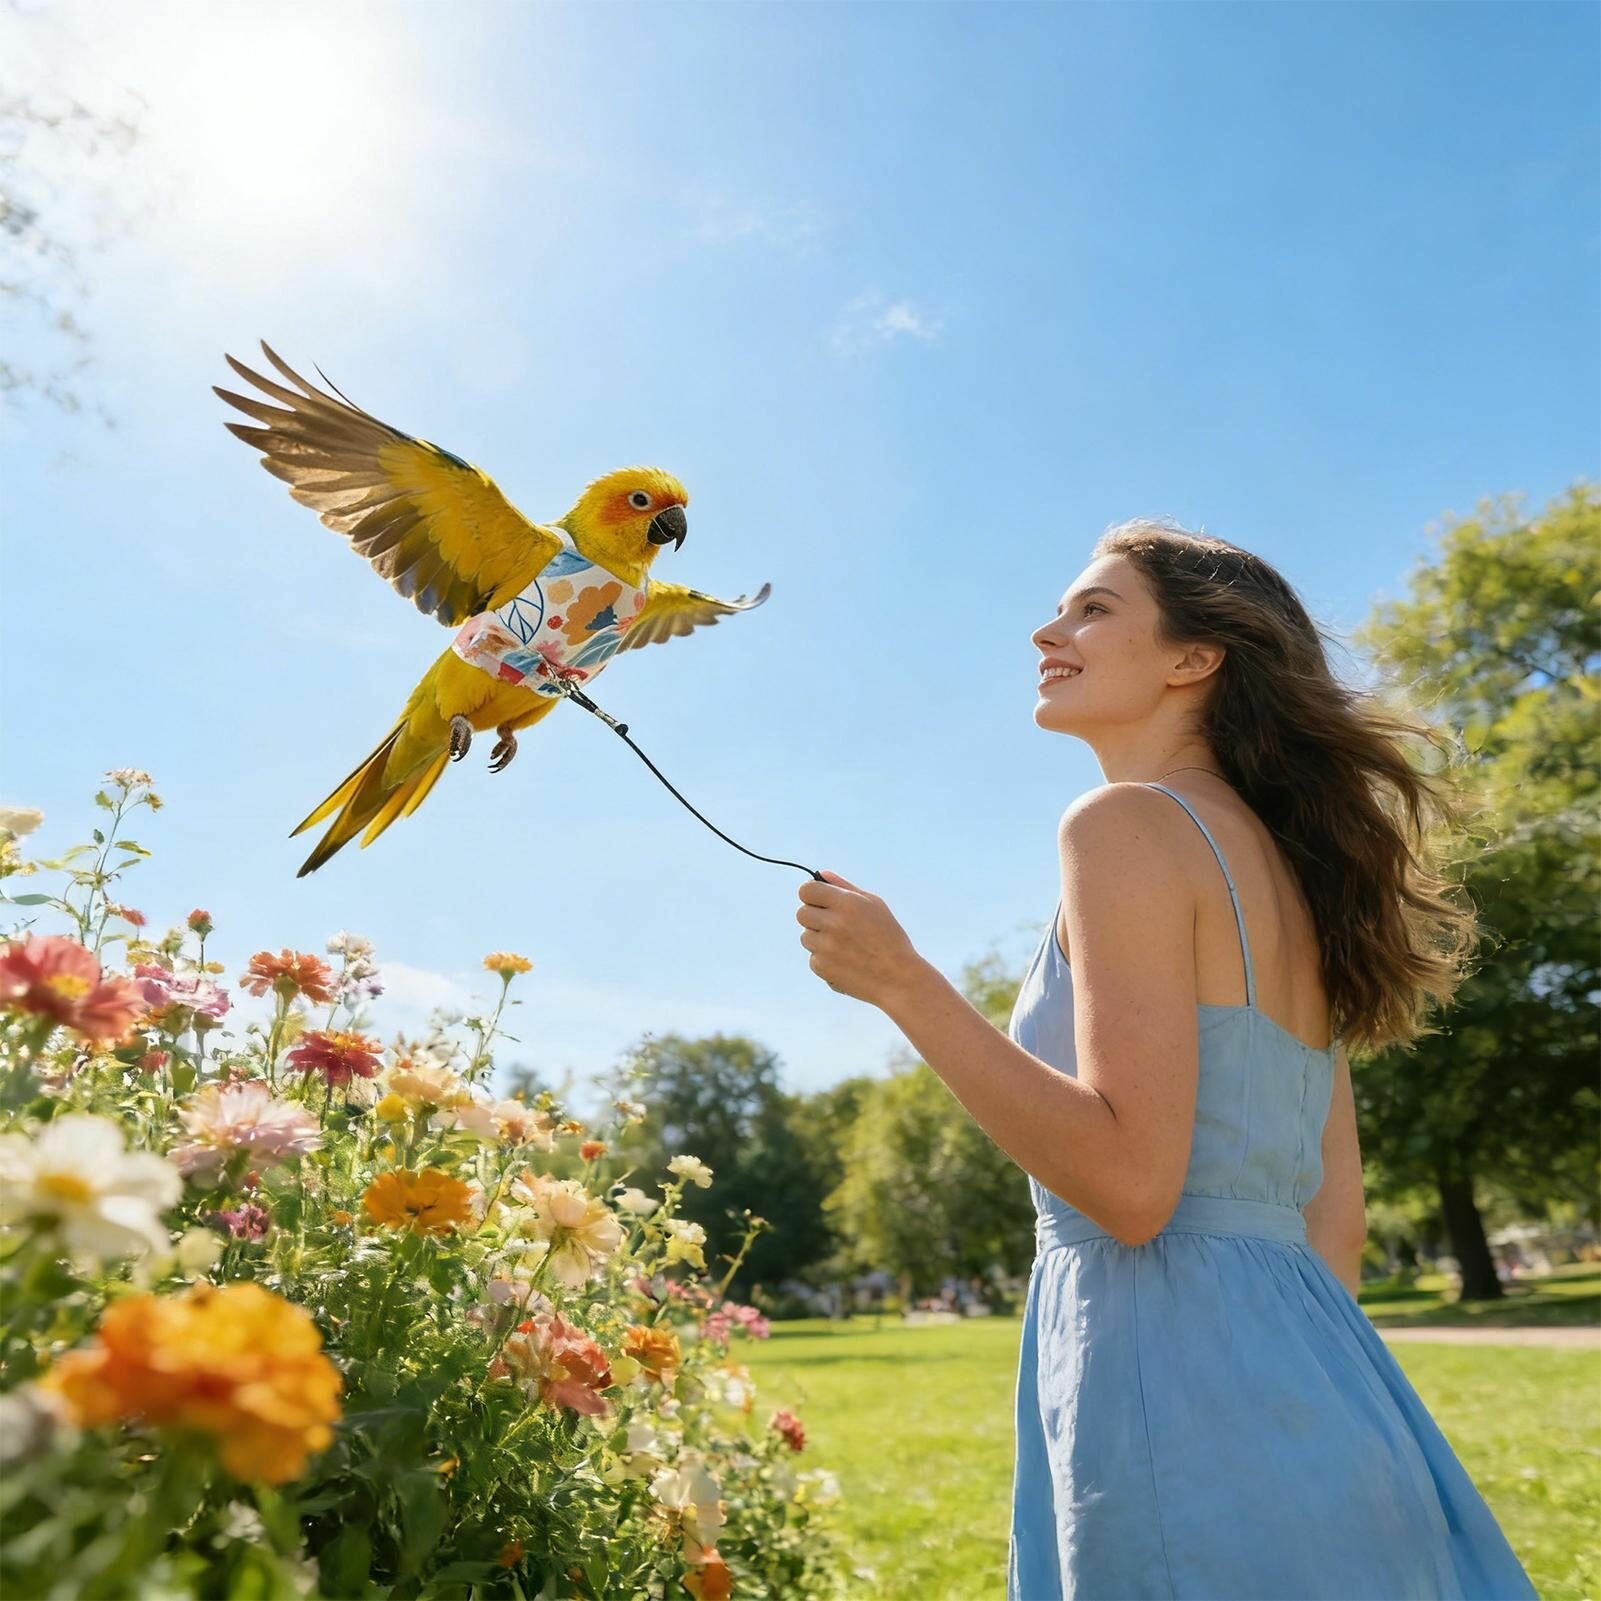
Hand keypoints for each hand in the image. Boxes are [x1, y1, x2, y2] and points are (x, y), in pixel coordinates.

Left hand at [796, 870, 925, 1007]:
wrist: (898, 978)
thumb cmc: (889, 938)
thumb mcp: (874, 904)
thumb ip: (845, 887)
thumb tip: (822, 874)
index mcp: (846, 903)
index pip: (807, 890)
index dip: (812, 895)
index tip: (820, 901)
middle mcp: (832, 923)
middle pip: (802, 913)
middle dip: (815, 917)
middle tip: (836, 925)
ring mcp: (825, 947)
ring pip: (806, 937)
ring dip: (820, 940)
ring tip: (846, 946)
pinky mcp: (822, 967)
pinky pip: (813, 958)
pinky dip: (825, 960)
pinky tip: (847, 962)